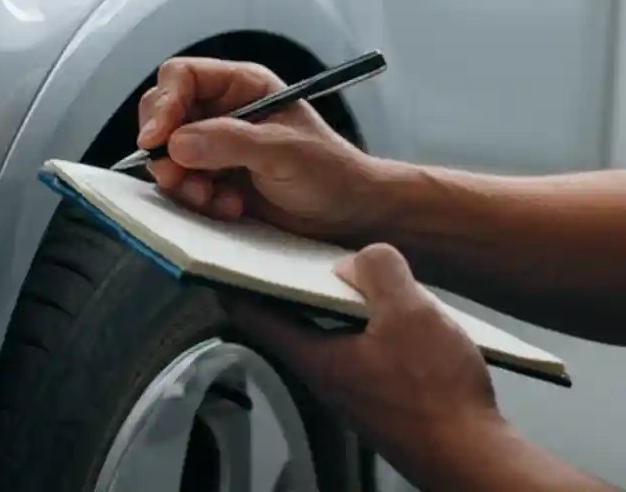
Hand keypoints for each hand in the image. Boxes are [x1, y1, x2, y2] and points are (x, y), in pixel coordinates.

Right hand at [137, 57, 388, 239]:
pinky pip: (180, 185)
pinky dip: (195, 200)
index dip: (163, 104)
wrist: (347, 216)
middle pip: (162, 114)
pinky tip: (228, 208)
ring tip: (214, 198)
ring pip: (166, 155)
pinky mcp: (211, 180)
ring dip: (181, 181)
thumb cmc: (329, 171)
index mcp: (240, 86)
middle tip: (175, 176)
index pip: (181, 77)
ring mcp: (212, 147)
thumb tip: (175, 143)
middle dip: (163, 148)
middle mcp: (220, 111)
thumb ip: (230, 142)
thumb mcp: (283, 151)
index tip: (156, 139)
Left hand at [225, 244, 507, 489]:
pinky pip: (359, 350)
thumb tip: (356, 259)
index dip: (235, 278)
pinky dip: (363, 325)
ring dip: (332, 303)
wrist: (472, 455)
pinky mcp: (380, 397)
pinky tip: (392, 311)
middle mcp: (323, 375)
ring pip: (326, 335)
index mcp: (313, 355)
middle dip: (290, 283)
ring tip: (353, 271)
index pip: (251, 312)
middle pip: (289, 320)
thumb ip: (379, 273)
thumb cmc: (437, 394)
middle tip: (295, 248)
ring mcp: (350, 389)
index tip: (230, 250)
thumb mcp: (409, 312)